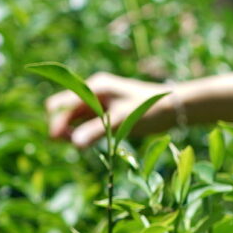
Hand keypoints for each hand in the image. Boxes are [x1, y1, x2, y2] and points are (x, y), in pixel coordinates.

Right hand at [45, 71, 179, 148]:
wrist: (176, 106)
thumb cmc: (150, 110)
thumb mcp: (123, 121)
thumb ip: (97, 131)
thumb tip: (74, 144)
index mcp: (94, 87)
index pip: (61, 103)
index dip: (56, 121)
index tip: (58, 140)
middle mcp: (93, 91)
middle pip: (64, 109)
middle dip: (61, 125)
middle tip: (69, 144)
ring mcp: (99, 100)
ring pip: (74, 116)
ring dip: (71, 129)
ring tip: (79, 145)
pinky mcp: (106, 110)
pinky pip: (86, 120)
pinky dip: (83, 130)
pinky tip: (88, 142)